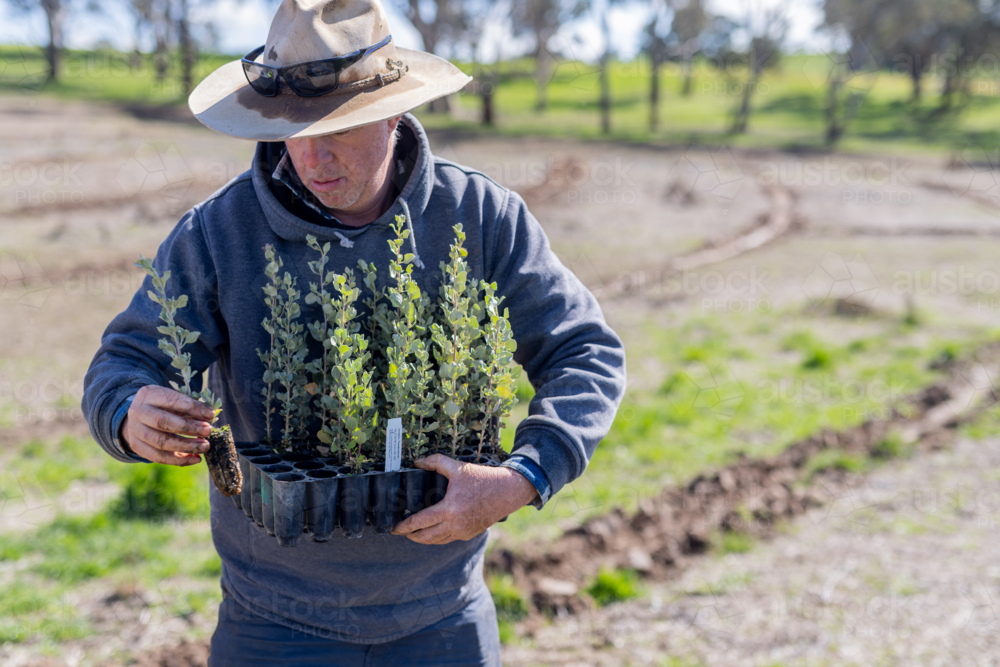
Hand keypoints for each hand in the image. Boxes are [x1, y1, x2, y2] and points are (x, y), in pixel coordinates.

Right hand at [121, 385, 215, 465]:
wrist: (140, 416)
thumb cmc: (164, 405)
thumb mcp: (175, 399)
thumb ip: (190, 406)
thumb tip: (208, 416)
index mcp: (149, 394)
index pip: (171, 401)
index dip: (192, 408)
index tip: (210, 415)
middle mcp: (138, 412)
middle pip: (163, 422)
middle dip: (188, 428)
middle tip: (207, 431)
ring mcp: (134, 430)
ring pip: (160, 442)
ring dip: (186, 446)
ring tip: (204, 446)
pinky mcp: (136, 446)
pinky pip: (158, 457)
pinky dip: (178, 460)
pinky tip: (195, 458)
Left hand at [391, 453, 538, 544]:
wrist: (508, 491)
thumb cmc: (483, 478)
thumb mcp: (458, 467)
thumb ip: (436, 462)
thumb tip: (417, 462)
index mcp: (449, 509)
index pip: (420, 522)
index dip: (404, 526)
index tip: (394, 528)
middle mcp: (455, 525)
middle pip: (426, 537)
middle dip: (411, 536)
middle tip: (401, 532)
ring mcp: (463, 532)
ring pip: (437, 541)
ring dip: (424, 539)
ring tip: (415, 533)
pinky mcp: (470, 534)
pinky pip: (449, 538)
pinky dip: (438, 537)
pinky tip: (434, 530)